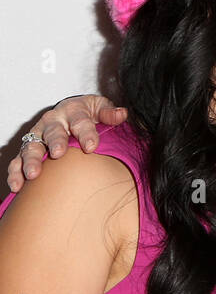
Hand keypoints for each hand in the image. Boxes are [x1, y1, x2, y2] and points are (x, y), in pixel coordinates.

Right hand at [6, 96, 126, 191]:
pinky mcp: (28, 149)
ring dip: (31, 160)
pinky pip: (18, 160)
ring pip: (31, 147)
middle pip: (52, 132)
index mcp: (73, 111)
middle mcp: (52, 122)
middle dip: (55, 142)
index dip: (86, 133)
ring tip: (33, 175)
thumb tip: (121, 114)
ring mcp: (38, 135)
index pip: (80, 121)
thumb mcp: (100, 107)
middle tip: (58, 154)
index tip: (91, 146)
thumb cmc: (88, 112)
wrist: (71, 111)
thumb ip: (109, 113)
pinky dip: (15, 173)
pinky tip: (17, 186)